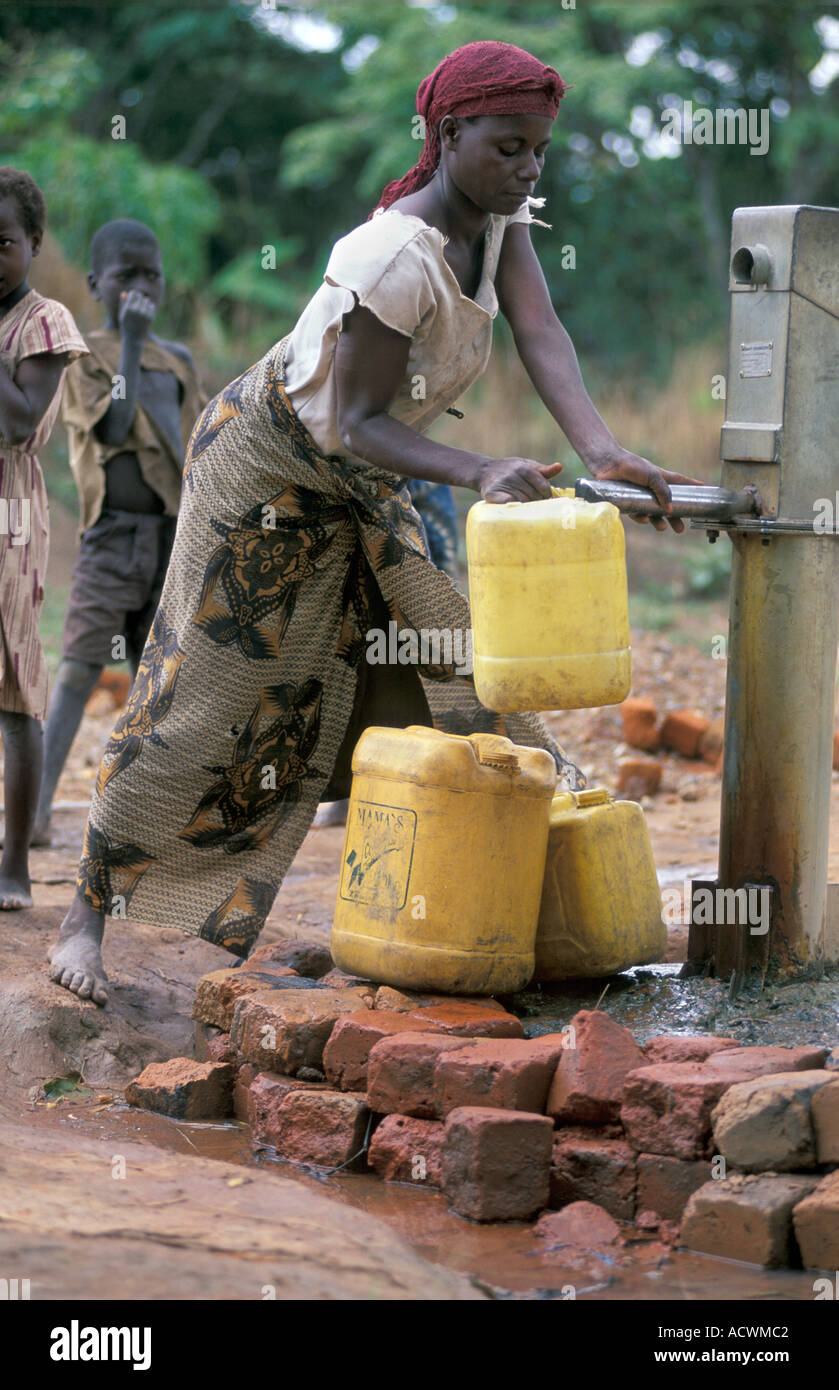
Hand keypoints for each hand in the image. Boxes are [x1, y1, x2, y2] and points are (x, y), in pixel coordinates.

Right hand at [118, 290, 155, 340]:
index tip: (133, 296)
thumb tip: (124, 292)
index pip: (133, 293)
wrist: (134, 339)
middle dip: (139, 297)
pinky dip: (149, 306)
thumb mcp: (122, 315)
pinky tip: (146, 310)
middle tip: (137, 301)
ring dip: (144, 301)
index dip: (133, 293)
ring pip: (147, 300)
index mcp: (128, 308)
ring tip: (141, 306)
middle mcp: (136, 310)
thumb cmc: (126, 326)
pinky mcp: (150, 317)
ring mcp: (144, 314)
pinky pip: (152, 306)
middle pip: (140, 296)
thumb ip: (122, 303)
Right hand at [479, 457, 562, 503]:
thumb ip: (543, 470)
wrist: (485, 471)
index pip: (543, 487)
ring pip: (523, 501)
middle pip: (534, 496)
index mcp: (524, 468)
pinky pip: (507, 502)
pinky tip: (517, 508)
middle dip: (538, 502)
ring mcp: (503, 484)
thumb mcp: (527, 466)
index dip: (547, 496)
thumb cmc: (511, 470)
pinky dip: (514, 506)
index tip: (545, 499)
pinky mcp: (492, 493)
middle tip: (537, 506)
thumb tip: (560, 466)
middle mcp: (513, 475)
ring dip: (527, 507)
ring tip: (528, 509)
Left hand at [587, 447, 702, 533]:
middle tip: (681, 528)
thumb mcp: (652, 476)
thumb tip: (670, 510)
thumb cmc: (631, 466)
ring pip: (652, 513)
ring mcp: (640, 496)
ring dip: (658, 522)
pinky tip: (642, 518)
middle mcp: (652, 488)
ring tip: (661, 527)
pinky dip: (640, 518)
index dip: (693, 486)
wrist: (607, 466)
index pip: (681, 483)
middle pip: (667, 506)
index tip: (705, 490)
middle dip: (675, 517)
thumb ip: (664, 492)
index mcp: (661, 478)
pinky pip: (637, 514)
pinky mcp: (628, 503)